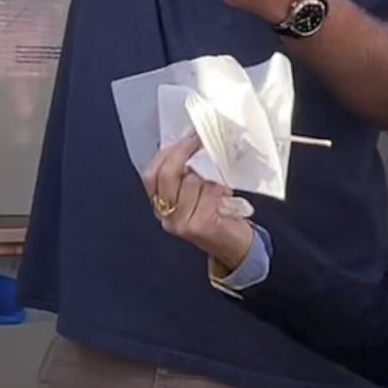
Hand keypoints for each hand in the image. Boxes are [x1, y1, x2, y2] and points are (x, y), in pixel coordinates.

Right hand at [142, 133, 255, 274]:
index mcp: (161, 205)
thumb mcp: (197, 193)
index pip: (151, 175)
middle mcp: (166, 216)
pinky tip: (225, 194)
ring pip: (190, 182)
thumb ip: (187, 174)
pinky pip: (206, 194)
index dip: (168, 153)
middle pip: (166, 175)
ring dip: (207, 175)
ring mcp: (180, 223)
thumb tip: (191, 143)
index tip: (186, 139)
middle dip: (183, 154)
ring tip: (218, 181)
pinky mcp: (199, 226)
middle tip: (198, 142)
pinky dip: (218, 188)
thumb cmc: (219, 215)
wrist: (237, 249)